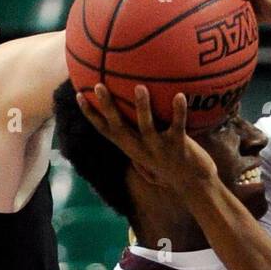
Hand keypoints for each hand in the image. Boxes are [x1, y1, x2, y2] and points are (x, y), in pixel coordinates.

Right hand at [77, 84, 216, 191]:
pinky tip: (179, 95)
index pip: (104, 129)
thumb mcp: (147, 146)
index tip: (79, 94)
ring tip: (140, 86)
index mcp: (130, 146)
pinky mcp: (179, 147)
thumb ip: (138, 130)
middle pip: (119, 127)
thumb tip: (133, 102)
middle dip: (107, 107)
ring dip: (143, 107)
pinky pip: (178, 126)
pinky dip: (178, 111)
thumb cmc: (168, 158)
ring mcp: (158, 148)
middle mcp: (140, 148)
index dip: (90, 114)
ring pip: (147, 126)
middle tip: (99, 86)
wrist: (191, 183)